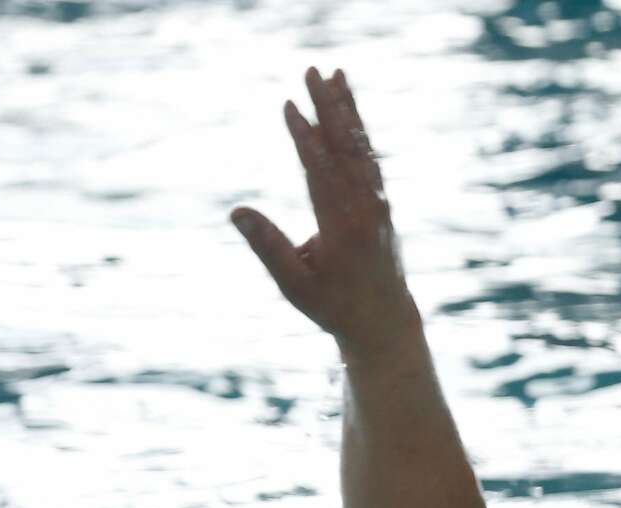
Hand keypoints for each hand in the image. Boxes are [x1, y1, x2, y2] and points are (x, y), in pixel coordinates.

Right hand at [231, 68, 413, 349]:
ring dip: (347, 110)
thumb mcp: (295, 285)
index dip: (305, 137)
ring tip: (335, 75)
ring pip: (360, 149)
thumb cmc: (334, 307)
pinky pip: (368, 158)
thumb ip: (268, 247)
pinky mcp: (381, 204)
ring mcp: (378, 205)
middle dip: (328, 108)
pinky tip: (348, 109)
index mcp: (343, 228)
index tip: (290, 105)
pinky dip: (358, 131)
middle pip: (345, 149)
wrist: (384, 322)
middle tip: (312, 71)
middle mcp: (366, 210)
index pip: (321, 172)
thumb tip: (237, 212)